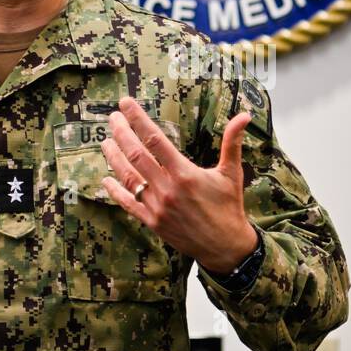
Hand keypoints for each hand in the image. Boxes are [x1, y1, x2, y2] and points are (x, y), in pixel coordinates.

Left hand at [99, 96, 258, 274]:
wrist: (225, 246)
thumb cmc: (229, 207)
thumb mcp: (232, 173)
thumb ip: (232, 142)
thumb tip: (245, 116)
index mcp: (185, 173)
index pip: (155, 139)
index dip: (138, 119)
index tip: (125, 104)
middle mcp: (167, 188)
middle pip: (136, 155)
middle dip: (121, 133)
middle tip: (113, 117)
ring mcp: (157, 207)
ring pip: (128, 177)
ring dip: (114, 157)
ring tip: (105, 141)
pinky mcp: (152, 222)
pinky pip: (129, 203)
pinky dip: (116, 191)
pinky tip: (106, 179)